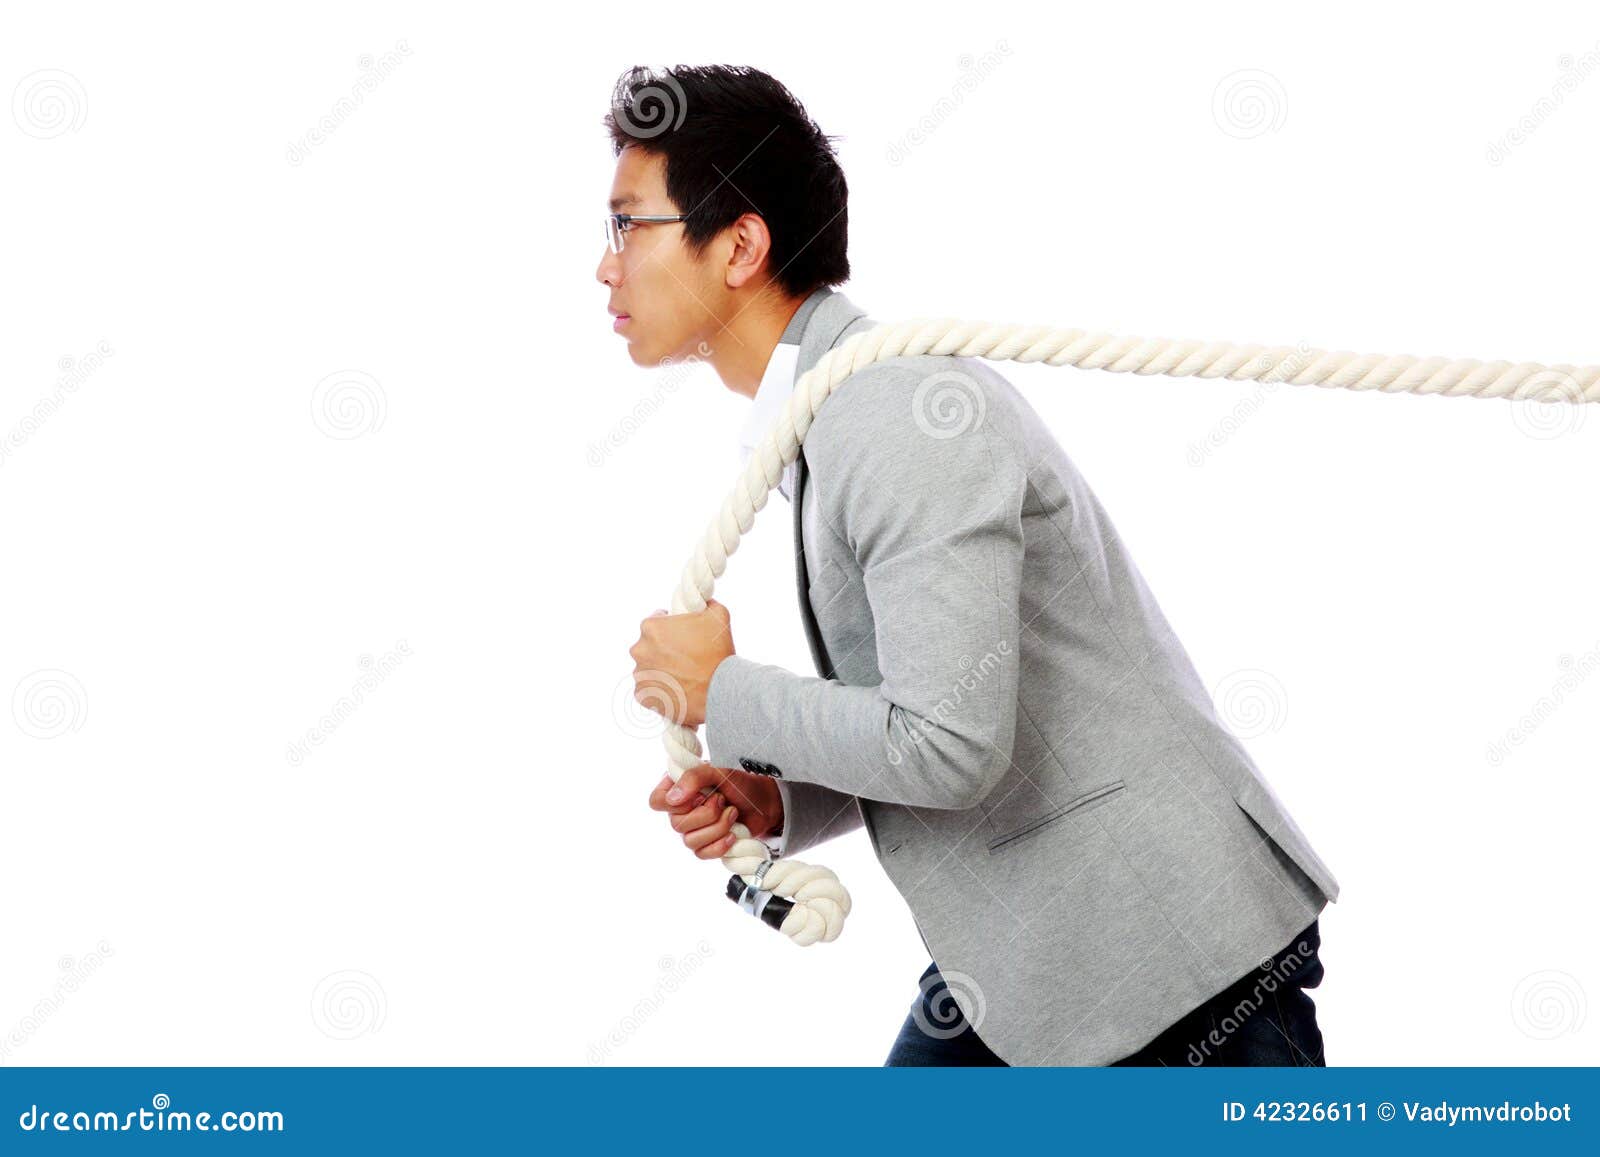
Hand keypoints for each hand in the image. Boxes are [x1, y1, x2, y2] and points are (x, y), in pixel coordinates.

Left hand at [628, 599, 734, 729]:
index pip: (656, 620)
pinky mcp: (643, 695)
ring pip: (648, 666)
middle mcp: (639, 649)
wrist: (719, 692)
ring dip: (661, 668)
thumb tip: (702, 601)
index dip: (672, 625)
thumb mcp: (718, 615)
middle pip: (649, 644)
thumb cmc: (717, 653)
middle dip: (664, 648)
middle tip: (686, 656)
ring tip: (683, 674)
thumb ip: (705, 604)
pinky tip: (677, 687)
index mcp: (650, 627)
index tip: (684, 634)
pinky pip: (649, 687)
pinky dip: (660, 687)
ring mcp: (639, 674)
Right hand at [647, 763, 783, 859]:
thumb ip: (694, 777)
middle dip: (707, 813)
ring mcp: (692, 830)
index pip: (656, 801)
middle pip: (676, 824)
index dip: (674, 803)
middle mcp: (681, 810)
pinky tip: (733, 833)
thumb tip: (673, 798)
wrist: (763, 802)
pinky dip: (720, 844)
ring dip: (718, 827)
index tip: (698, 794)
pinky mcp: (705, 846)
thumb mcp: (718, 771)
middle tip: (723, 800)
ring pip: (690, 841)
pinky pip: (702, 853)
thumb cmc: (740, 783)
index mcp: (678, 788)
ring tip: (732, 813)